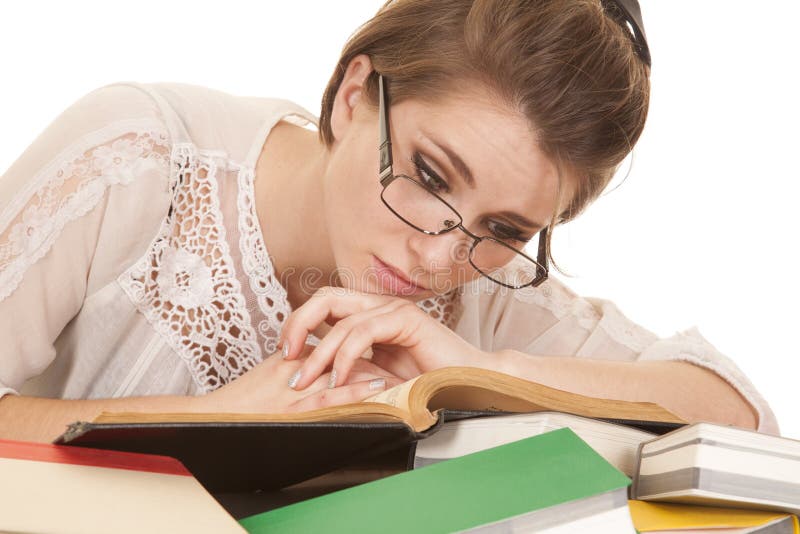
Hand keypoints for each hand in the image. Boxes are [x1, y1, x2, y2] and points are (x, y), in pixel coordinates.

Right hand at [201, 343, 403, 412]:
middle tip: (399, 353)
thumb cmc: (239, 400)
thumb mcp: (268, 374)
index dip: (357, 341)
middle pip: (341, 351)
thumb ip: (294, 364)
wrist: (211, 418)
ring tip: (401, 369)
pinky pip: (332, 398)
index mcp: (290, 357)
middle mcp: (295, 368)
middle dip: (371, 354)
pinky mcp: (295, 409)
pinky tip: (381, 389)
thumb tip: (317, 357)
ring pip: (342, 372)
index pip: (329, 339)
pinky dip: (358, 392)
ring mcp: (295, 389)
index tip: (380, 343)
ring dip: (373, 370)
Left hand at [278, 286, 486, 389]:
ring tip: (304, 381)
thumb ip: (347, 367)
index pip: (324, 305)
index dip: (298, 323)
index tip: (284, 354)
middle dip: (298, 325)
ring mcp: (393, 310)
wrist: (467, 384)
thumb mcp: (374, 376)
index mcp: (369, 315)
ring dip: (318, 352)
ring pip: (342, 320)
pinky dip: (346, 355)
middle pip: (325, 299)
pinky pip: (364, 331)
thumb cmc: (423, 383)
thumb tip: (305, 374)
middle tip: (285, 356)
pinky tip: (338, 378)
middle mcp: (379, 307)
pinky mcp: (407, 320)